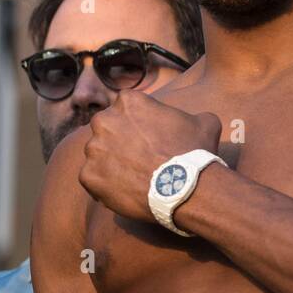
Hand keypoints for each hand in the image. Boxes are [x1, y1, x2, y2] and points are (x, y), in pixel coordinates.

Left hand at [79, 90, 221, 222]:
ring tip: (130, 178)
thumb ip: (187, 114)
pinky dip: (104, 185)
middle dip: (117, 141)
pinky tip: (122, 192)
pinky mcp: (88, 176)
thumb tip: (192, 119)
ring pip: (97, 155)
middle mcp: (104, 121)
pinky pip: (91, 179)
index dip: (135, 124)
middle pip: (106, 129)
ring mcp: (93, 149)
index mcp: (128, 101)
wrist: (186, 188)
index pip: (125, 109)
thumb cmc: (196, 152)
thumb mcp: (203, 121)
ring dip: (109, 163)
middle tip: (136, 158)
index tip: (146, 138)